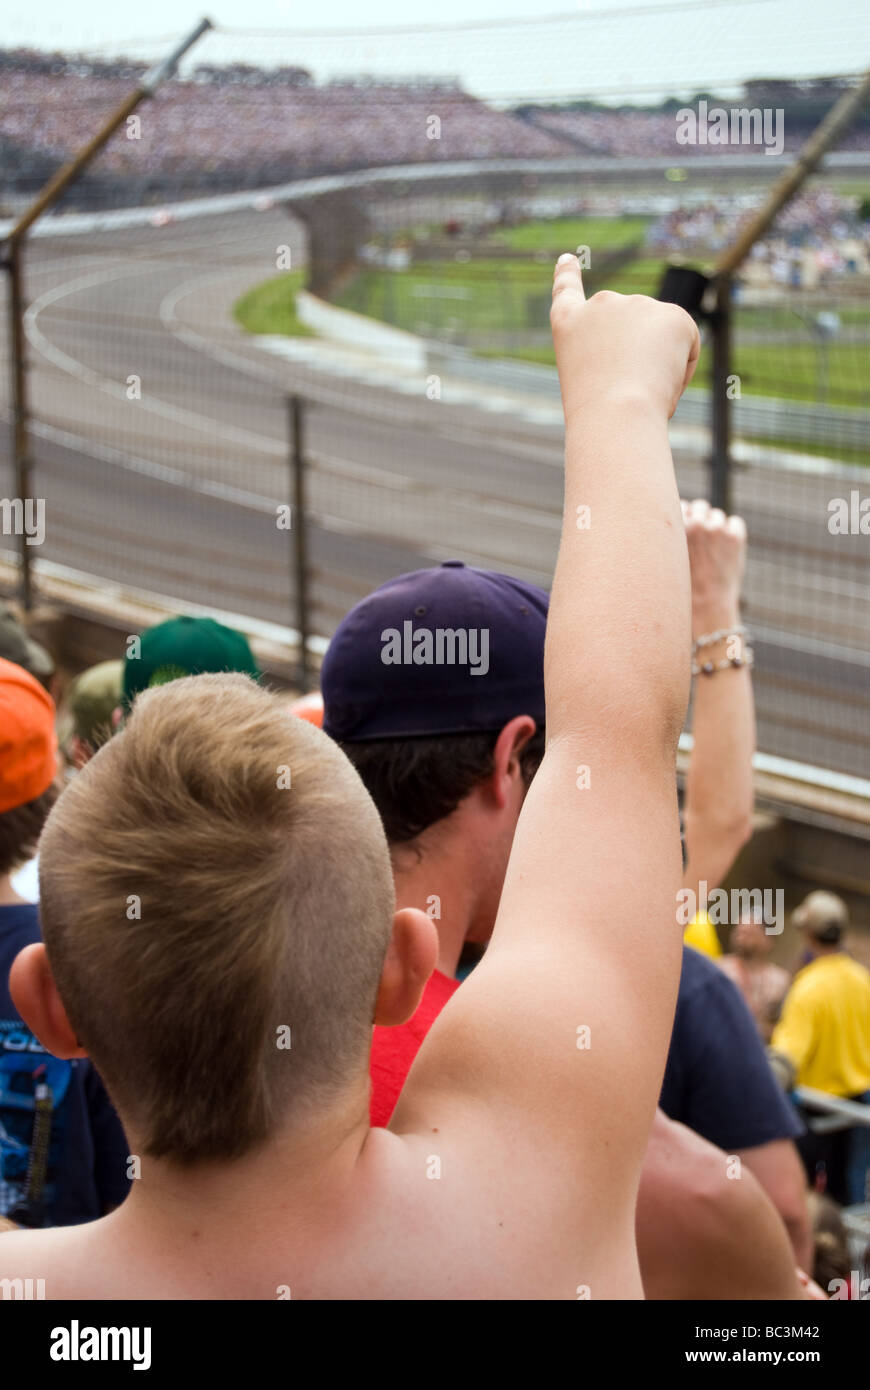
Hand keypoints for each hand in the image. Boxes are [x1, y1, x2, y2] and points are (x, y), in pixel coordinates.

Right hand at [550, 254, 699, 422]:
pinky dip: (683, 369)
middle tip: (628, 391)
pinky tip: (662, 382)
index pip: (567, 290)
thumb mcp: (592, 383)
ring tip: (641, 391)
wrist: (614, 412)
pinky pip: (688, 345)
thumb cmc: (599, 415)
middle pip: (633, 328)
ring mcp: (637, 303)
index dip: (567, 274)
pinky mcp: (673, 314)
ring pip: (662, 339)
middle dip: (640, 355)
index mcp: (569, 323)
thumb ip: (614, 359)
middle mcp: (601, 304)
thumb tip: (660, 356)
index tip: (568, 259)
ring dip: (660, 365)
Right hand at [682, 498, 746, 630]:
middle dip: (700, 518)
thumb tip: (682, 514)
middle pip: (700, 506)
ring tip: (712, 550)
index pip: (681, 505)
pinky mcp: (736, 536)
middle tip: (700, 541)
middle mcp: (697, 523)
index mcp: (676, 527)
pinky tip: (726, 550)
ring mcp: (718, 529)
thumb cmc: (682, 586)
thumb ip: (674, 535)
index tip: (686, 532)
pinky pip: (735, 523)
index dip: (684, 518)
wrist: (706, 606)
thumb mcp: (668, 558)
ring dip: (716, 526)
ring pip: (717, 515)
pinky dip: (732, 532)